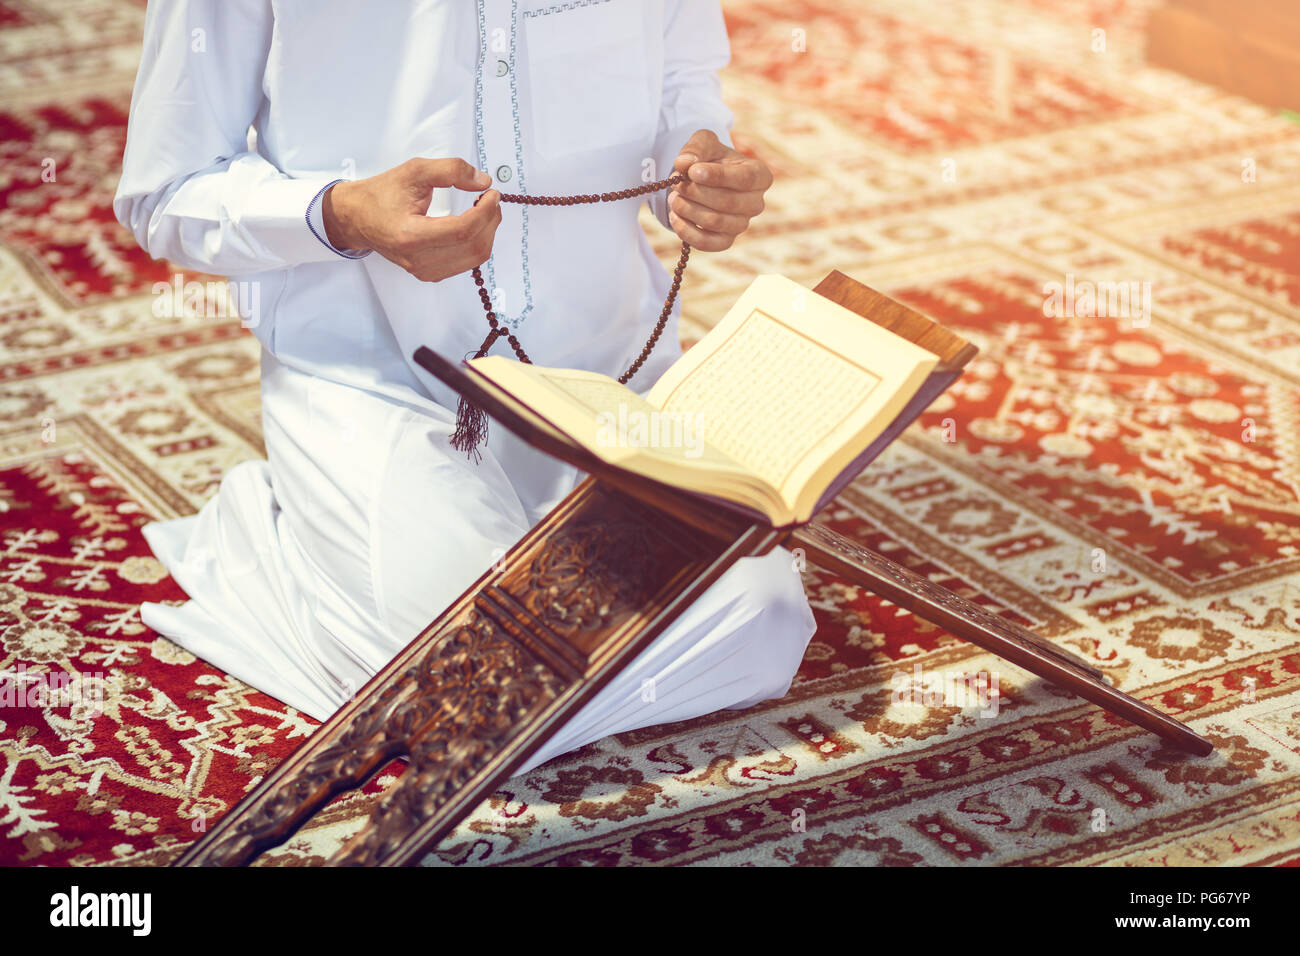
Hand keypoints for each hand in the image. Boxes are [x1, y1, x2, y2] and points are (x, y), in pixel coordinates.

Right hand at [323, 158, 501, 281]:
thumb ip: (450, 170)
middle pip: (473, 247)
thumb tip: (482, 181)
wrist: (358, 218)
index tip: (492, 194)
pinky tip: (473, 225)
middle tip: (490, 199)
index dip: (485, 212)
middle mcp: (417, 259)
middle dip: (490, 221)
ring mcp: (424, 270)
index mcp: (410, 235)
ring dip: (487, 232)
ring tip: (483, 210)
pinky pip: (466, 263)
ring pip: (474, 258)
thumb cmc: (381, 194)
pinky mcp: (429, 273)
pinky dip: (477, 243)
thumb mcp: (414, 171)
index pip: (462, 231)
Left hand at [669, 129, 772, 250]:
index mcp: (759, 175)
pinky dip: (686, 231)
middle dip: (696, 192)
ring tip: (674, 197)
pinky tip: (674, 216)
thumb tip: (685, 163)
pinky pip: (707, 243)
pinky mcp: (726, 241)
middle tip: (676, 183)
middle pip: (728, 202)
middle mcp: (756, 203)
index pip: (745, 179)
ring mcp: (742, 224)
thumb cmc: (709, 159)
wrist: (703, 180)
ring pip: (715, 222)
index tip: (693, 171)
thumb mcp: (704, 143)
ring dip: (688, 209)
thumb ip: (696, 148)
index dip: (718, 176)